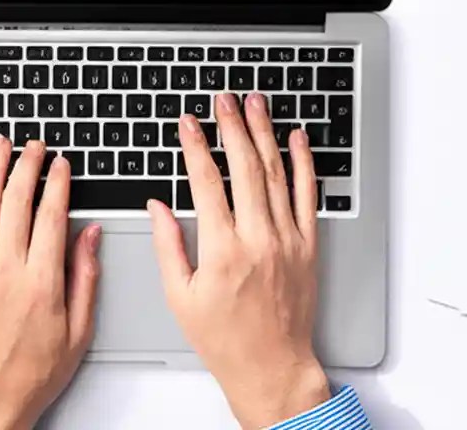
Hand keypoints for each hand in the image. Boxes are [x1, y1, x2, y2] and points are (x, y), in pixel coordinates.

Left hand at [0, 137, 101, 429]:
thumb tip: (90, 234)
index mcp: (42, 283)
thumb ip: (86, 277)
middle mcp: (6, 272)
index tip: (62, 163)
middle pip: (16, 202)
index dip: (58, 183)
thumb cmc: (33, 373)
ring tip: (0, 147)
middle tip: (34, 145)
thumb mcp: (78, 331)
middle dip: (27, 166)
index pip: (50, 215)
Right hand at [148, 93, 329, 429]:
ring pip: (275, 174)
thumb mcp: (180, 296)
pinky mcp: (308, 246)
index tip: (188, 123)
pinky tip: (296, 139)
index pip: (206, 182)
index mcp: (221, 250)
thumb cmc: (225, 338)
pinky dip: (303, 164)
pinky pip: (306, 196)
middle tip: (223, 100)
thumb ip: (167, 246)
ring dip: (264, 134)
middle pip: (244, 167)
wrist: (272, 367)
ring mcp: (287, 241)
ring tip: (255, 104)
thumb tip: (158, 207)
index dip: (195, 146)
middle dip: (231, 127)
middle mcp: (257, 239)